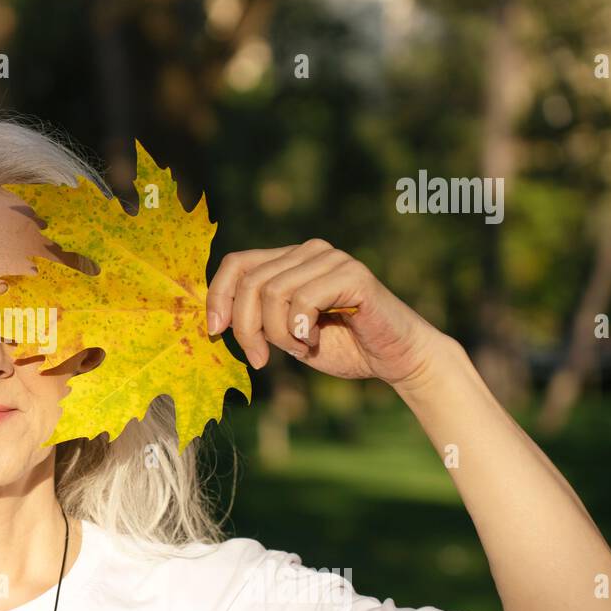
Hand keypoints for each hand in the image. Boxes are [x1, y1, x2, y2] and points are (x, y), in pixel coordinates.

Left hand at [206, 238, 449, 387]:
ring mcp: (332, 259)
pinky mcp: (352, 275)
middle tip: (260, 359)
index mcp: (290, 260)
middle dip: (246, 328)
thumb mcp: (286, 334)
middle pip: (250, 281)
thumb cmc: (342, 347)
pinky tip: (315, 340)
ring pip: (272, 292)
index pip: (236, 263)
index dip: (217, 296)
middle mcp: (310, 251)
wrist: (395, 359)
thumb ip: (257, 320)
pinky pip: (303, 299)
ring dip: (279, 333)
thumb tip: (215, 318)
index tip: (215, 331)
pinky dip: (300, 328)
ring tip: (301, 347)